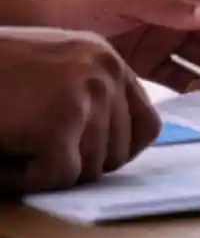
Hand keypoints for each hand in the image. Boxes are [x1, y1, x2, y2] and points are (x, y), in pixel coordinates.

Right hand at [0, 28, 160, 193]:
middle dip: (74, 163)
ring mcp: (86, 93)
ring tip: (11, 142)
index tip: (77, 153)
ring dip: (45, 171)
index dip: (114, 151)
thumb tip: (124, 150)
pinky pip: (59, 178)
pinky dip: (24, 179)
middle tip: (27, 144)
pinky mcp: (60, 121)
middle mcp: (104, 70)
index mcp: (105, 58)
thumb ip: (88, 99)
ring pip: (90, 169)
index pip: (147, 126)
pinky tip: (2, 157)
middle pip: (119, 153)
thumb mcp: (48, 75)